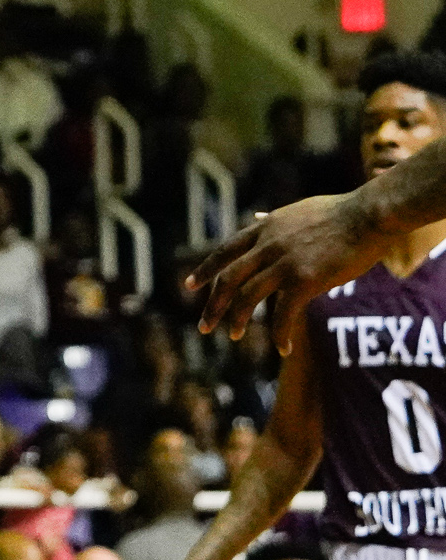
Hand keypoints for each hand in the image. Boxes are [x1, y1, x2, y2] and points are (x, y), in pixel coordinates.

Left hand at [186, 193, 388, 352]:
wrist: (370, 215)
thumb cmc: (341, 212)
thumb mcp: (297, 210)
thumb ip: (272, 220)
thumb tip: (255, 217)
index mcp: (264, 229)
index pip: (224, 251)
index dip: (206, 270)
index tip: (189, 286)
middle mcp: (267, 245)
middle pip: (228, 279)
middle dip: (213, 305)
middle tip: (203, 326)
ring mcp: (284, 263)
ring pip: (247, 297)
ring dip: (236, 320)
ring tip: (231, 336)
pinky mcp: (304, 280)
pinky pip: (283, 314)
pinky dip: (280, 334)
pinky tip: (282, 348)